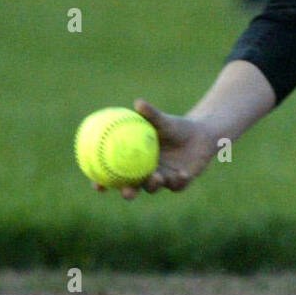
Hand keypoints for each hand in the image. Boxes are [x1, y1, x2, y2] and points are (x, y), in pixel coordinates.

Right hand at [93, 99, 220, 199]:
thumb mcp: (163, 120)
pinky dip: (179, 180)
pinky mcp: (181, 182)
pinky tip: (182, 174)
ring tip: (155, 177)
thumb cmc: (174, 127)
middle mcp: (147, 174)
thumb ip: (151, 114)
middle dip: (128, 192)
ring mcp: (163, 179)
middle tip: (126, 191)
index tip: (97, 184)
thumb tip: (138, 102)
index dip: (104, 181)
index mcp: (135, 161)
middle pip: (133, 188)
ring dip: (154, 184)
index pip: (115, 173)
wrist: (198, 134)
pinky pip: (178, 184)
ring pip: (155, 187)